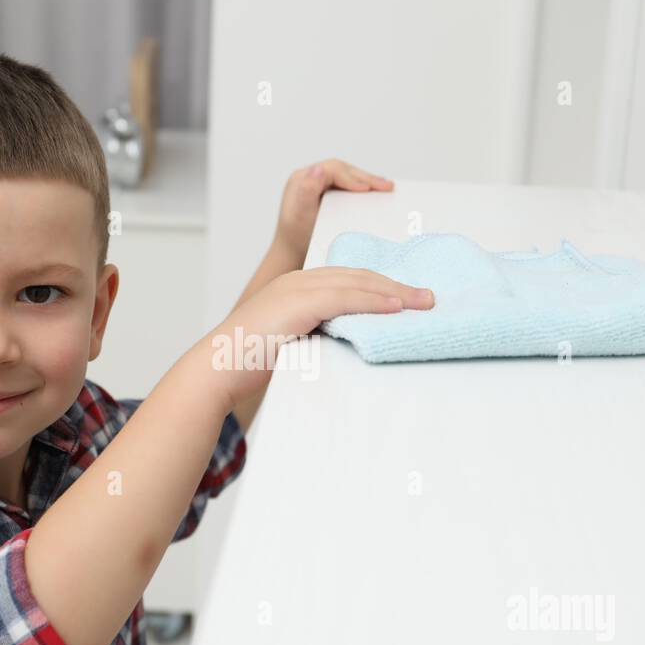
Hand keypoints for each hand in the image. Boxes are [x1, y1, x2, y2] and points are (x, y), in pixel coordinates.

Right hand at [200, 266, 432, 410]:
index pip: (347, 280)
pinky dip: (375, 300)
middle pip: (357, 275)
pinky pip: (346, 298)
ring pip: (357, 283)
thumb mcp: (290, 344)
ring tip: (423, 302)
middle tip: (428, 297)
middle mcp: (297, 281)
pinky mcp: (298, 303)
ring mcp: (296, 289)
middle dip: (396, 285)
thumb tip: (347, 345)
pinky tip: (398, 307)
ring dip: (395, 292)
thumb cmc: (246, 364)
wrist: (216, 369)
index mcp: (295, 288)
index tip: (407, 297)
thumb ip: (315, 336)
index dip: (380, 286)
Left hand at [273, 159, 393, 256]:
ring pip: (348, 177)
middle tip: (386, 186)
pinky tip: (376, 194)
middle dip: (366, 178)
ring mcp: (320, 185)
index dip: (351, 177)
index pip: (333, 170)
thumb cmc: (295, 237)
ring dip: (368, 182)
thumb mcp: (300, 214)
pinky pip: (348, 187)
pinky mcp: (328, 195)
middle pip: (343, 171)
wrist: (292, 252)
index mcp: (303, 178)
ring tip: (387, 188)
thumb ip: (307, 190)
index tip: (367, 188)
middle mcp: (311, 178)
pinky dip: (363, 189)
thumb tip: (318, 168)